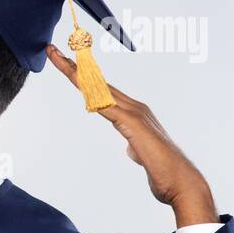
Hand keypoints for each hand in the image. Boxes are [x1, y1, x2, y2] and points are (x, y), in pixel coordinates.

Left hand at [46, 43, 218, 227]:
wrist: (180, 181)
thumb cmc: (162, 169)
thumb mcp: (141, 153)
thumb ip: (135, 146)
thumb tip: (133, 147)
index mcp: (133, 113)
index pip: (102, 91)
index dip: (83, 78)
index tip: (66, 65)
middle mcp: (134, 107)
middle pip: (97, 83)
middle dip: (74, 66)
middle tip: (53, 51)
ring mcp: (134, 113)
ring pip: (99, 88)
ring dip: (77, 72)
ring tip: (59, 57)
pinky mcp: (133, 124)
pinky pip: (106, 105)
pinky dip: (91, 93)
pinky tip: (77, 83)